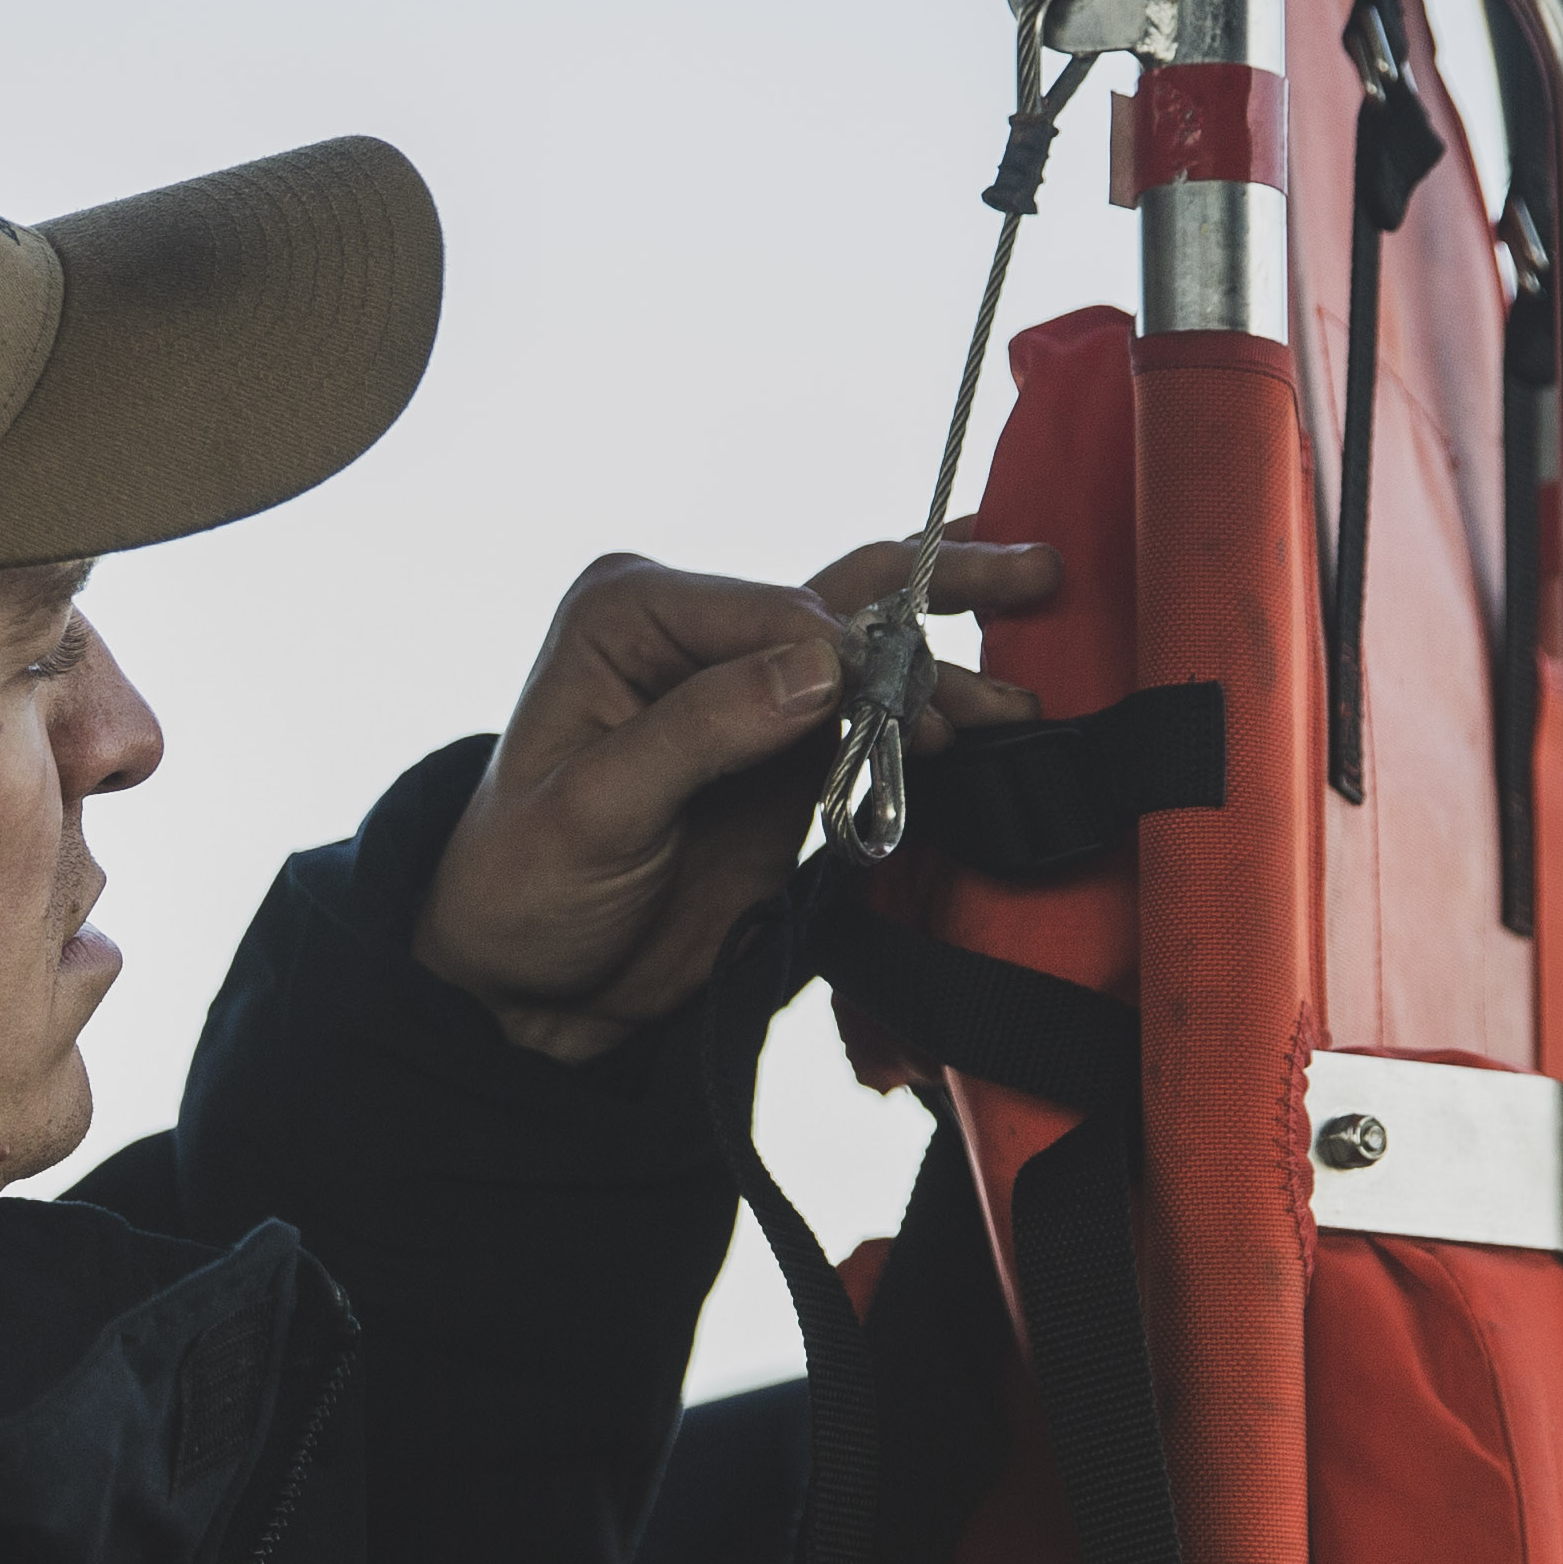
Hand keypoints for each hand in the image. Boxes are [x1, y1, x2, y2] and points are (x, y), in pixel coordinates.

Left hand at [414, 532, 1059, 1060]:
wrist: (527, 986)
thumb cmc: (524, 887)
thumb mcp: (595, 811)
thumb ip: (701, 730)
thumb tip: (818, 665)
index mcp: (631, 613)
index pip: (771, 610)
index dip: (843, 654)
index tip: (892, 712)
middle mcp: (698, 632)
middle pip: (842, 594)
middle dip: (940, 591)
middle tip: (1038, 576)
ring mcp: (753, 692)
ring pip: (877, 656)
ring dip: (953, 676)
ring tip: (1025, 701)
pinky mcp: (789, 757)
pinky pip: (878, 725)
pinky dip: (938, 726)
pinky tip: (1000, 726)